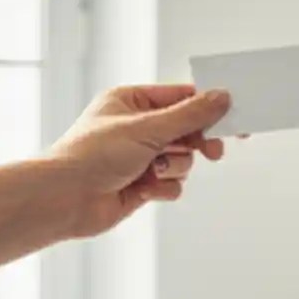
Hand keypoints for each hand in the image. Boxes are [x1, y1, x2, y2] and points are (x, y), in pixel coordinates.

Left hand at [48, 84, 230, 236]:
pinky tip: (144, 189)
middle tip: (214, 151)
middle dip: (196, 142)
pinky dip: (164, 187)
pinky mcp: (141, 184)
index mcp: (131, 102)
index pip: (180, 97)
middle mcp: (136, 127)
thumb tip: (221, 98)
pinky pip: (172, 183)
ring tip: (153, 171)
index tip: (234, 114)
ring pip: (183, 159)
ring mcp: (139, 157)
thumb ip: (189, 115)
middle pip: (186, 129)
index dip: (208, 106)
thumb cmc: (91, 156)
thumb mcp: (146, 128)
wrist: (64, 200)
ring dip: (174, 167)